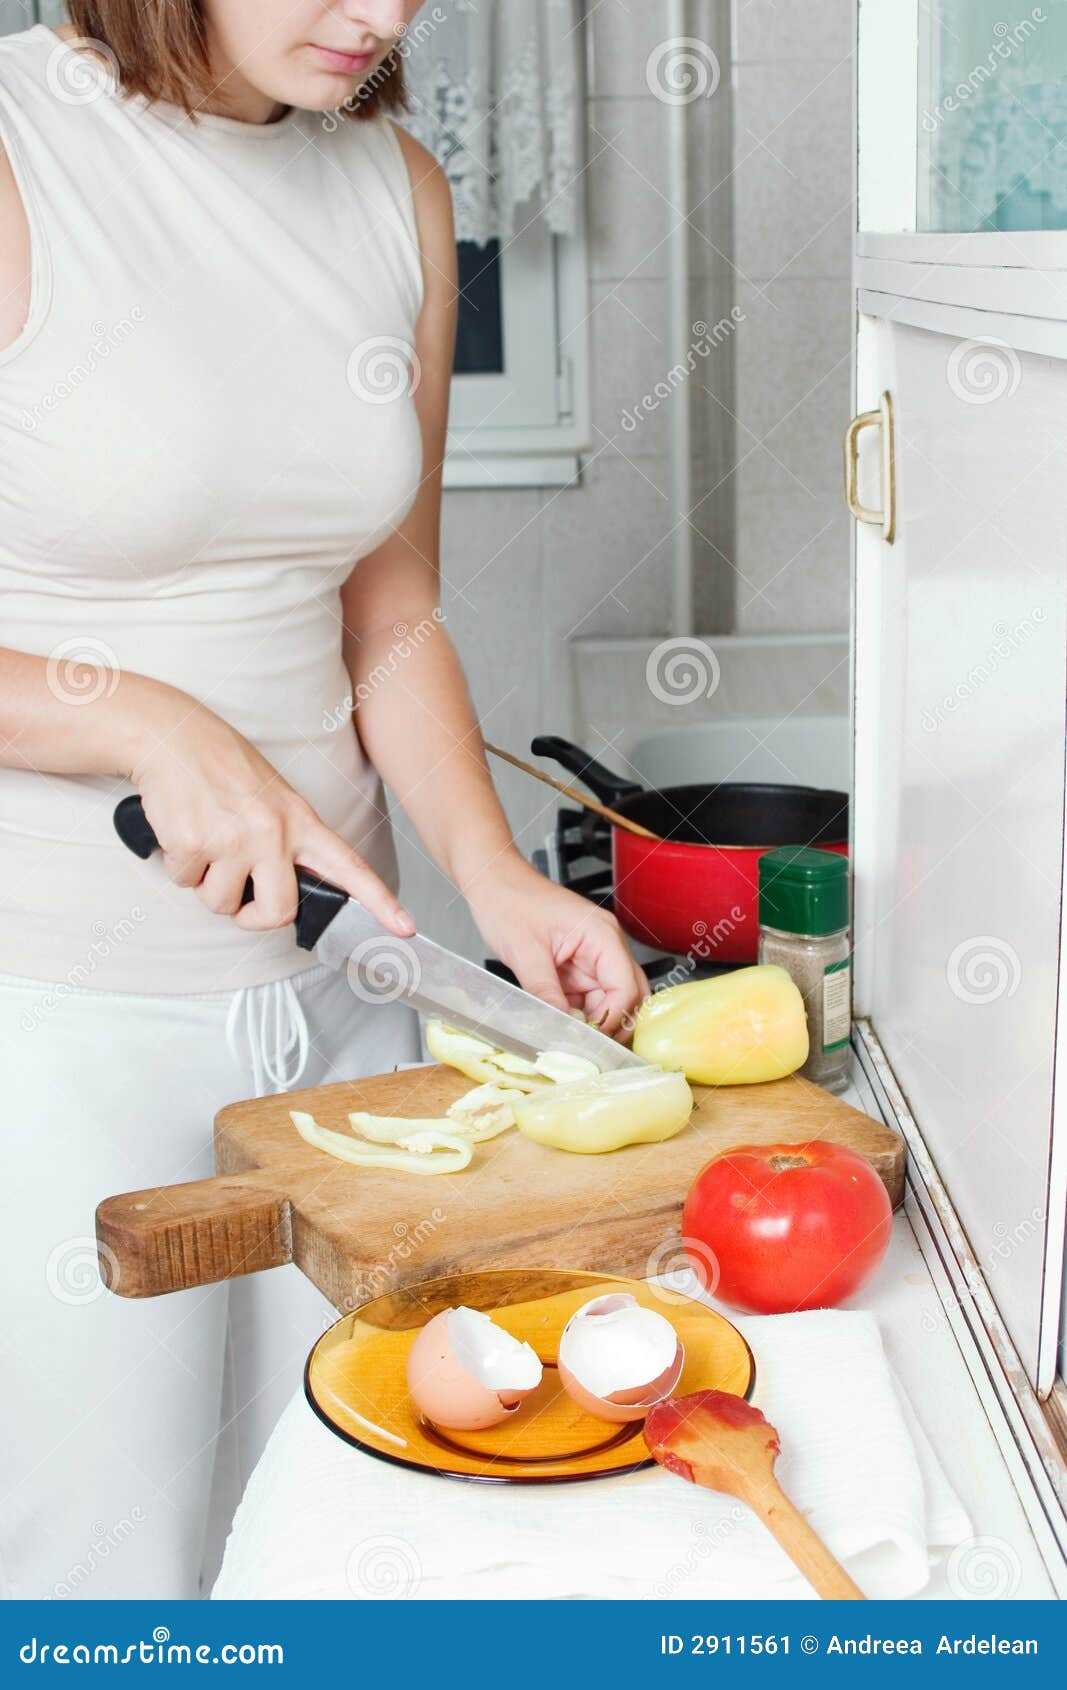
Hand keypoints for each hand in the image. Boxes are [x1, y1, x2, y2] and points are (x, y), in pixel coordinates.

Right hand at [130, 692, 414, 936]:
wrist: (174, 736)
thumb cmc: (223, 768)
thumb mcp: (274, 799)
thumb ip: (289, 844)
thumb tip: (285, 894)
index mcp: (301, 822)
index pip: (349, 867)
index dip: (379, 902)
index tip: (405, 927)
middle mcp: (274, 833)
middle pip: (277, 913)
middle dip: (252, 916)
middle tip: (240, 893)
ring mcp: (235, 840)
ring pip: (221, 903)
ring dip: (208, 885)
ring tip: (207, 841)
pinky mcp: (196, 844)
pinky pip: (185, 882)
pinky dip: (180, 865)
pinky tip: (184, 830)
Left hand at [466, 856, 649, 1038]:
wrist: (493, 884)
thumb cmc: (510, 903)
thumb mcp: (525, 953)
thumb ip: (546, 993)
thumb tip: (562, 1030)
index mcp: (602, 936)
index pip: (627, 986)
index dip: (615, 1019)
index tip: (593, 1043)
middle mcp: (606, 947)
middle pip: (629, 995)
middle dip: (614, 1025)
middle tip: (591, 1051)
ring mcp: (593, 958)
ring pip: (610, 1001)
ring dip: (596, 1023)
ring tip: (574, 1044)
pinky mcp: (577, 967)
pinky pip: (589, 998)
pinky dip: (581, 1016)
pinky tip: (565, 1029)